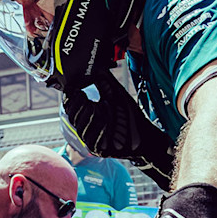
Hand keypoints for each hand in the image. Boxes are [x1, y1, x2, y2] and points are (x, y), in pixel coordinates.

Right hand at [63, 72, 173, 189]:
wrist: (146, 136)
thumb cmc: (131, 117)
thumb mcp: (117, 96)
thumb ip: (105, 83)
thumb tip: (96, 66)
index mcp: (87, 117)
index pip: (71, 109)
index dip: (70, 99)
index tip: (74, 88)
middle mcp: (87, 130)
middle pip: (73, 118)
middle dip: (78, 106)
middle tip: (84, 95)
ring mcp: (92, 142)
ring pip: (82, 129)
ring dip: (92, 116)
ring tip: (102, 106)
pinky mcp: (100, 151)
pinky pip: (94, 141)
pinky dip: (99, 129)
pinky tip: (105, 120)